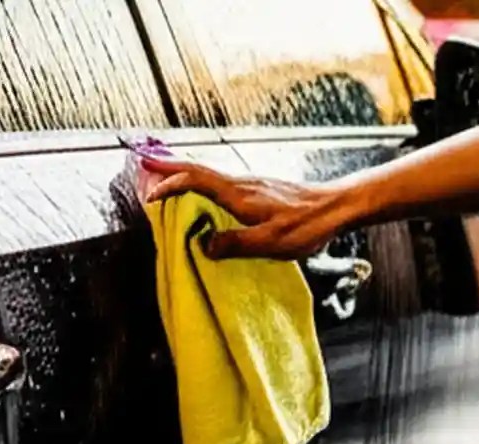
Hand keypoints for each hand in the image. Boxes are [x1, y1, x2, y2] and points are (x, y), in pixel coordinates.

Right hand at [139, 155, 344, 259]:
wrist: (335, 207)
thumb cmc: (306, 225)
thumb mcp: (270, 242)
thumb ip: (235, 244)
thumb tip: (203, 245)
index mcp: (238, 194)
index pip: (195, 180)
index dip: (170, 185)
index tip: (151, 196)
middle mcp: (241, 183)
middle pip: (197, 168)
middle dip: (168, 165)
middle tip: (143, 162)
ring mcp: (249, 184)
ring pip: (208, 172)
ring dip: (184, 171)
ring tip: (165, 173)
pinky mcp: (257, 189)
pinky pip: (219, 180)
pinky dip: (201, 179)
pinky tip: (202, 189)